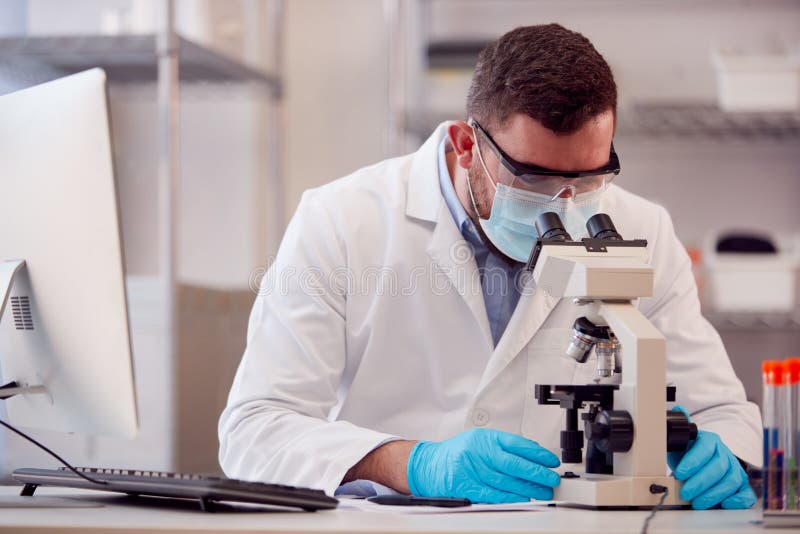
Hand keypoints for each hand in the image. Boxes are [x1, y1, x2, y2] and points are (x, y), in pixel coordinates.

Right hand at [406, 428, 560, 503]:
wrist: (430, 464)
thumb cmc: (457, 453)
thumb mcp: (480, 441)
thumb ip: (503, 447)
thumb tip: (532, 455)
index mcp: (485, 438)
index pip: (517, 444)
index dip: (537, 453)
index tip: (550, 460)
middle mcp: (479, 452)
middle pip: (514, 463)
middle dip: (537, 472)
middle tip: (551, 478)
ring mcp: (473, 469)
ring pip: (507, 480)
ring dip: (528, 488)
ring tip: (543, 491)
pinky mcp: (467, 486)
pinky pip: (493, 494)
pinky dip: (510, 497)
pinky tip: (523, 498)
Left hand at [668, 407, 755, 509]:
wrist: (699, 466)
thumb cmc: (688, 455)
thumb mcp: (679, 442)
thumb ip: (679, 428)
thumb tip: (679, 410)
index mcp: (710, 441)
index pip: (704, 448)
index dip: (693, 461)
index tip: (680, 473)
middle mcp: (725, 454)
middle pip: (718, 467)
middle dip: (700, 482)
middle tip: (685, 492)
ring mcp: (735, 470)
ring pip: (730, 481)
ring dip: (713, 494)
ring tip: (696, 502)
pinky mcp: (742, 487)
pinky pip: (746, 494)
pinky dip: (738, 501)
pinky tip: (724, 504)